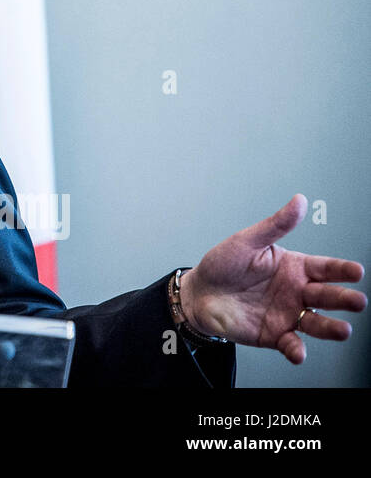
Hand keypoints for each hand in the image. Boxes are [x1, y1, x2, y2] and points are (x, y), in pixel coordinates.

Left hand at [179, 194, 365, 363]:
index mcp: (295, 268)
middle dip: (344, 299)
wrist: (197, 293)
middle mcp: (297, 293)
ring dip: (331, 329)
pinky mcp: (274, 335)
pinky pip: (290, 344)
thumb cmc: (223, 265)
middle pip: (327, 297)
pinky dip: (296, 350)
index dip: (342, 270)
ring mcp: (288, 315)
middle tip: (357, 301)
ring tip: (343, 330)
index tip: (357, 271)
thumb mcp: (248, 241)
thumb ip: (275, 225)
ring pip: (317, 324)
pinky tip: (298, 351)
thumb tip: (299, 201)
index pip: (326, 268)